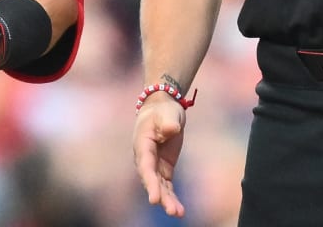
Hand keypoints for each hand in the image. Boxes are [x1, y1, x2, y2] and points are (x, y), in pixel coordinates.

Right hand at [134, 95, 188, 217]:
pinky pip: (167, 185)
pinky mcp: (164, 168)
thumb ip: (168, 122)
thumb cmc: (163, 110)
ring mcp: (154, 165)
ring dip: (168, 200)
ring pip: (159, 186)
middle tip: (171, 210)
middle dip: (161, 196)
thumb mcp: (167, 112)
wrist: (162, 109)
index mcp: (143, 144)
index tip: (154, 198)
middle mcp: (145, 158)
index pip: (146, 166)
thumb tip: (170, 130)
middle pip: (152, 180)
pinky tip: (180, 210)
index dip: (150, 183)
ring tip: (178, 213)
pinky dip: (172, 197)